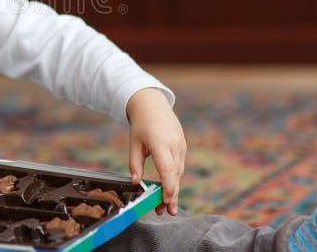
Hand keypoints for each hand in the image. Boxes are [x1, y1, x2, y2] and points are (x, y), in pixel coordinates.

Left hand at [126, 88, 186, 215]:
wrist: (153, 105)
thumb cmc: (141, 124)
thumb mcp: (134, 142)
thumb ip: (135, 163)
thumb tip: (136, 183)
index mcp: (160, 142)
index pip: (167, 168)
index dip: (168, 186)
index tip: (166, 200)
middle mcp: (174, 145)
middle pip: (175, 174)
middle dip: (171, 194)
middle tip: (166, 212)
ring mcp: (181, 146)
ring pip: (178, 172)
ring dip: (172, 189)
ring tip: (163, 205)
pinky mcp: (182, 147)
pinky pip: (179, 166)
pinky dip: (174, 178)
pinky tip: (167, 189)